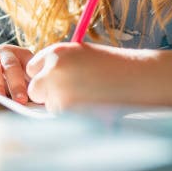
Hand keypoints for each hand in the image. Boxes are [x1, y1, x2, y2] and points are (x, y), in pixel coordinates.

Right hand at [0, 44, 33, 103]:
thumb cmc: (3, 75)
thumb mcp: (17, 75)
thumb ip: (27, 86)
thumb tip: (43, 105)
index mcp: (20, 55)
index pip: (29, 63)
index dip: (34, 78)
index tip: (37, 93)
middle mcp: (4, 53)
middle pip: (11, 65)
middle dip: (16, 84)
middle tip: (21, 101)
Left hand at [25, 43, 152, 111]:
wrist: (139, 77)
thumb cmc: (115, 66)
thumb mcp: (83, 55)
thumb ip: (61, 65)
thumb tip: (44, 81)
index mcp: (55, 52)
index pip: (33, 68)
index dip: (45, 76)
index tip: (58, 81)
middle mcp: (52, 70)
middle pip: (35, 90)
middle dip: (48, 94)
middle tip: (72, 94)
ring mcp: (59, 91)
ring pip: (50, 106)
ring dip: (63, 106)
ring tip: (89, 98)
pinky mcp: (68, 111)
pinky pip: (63, 118)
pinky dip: (74, 116)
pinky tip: (92, 106)